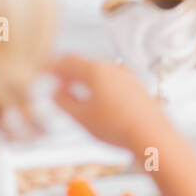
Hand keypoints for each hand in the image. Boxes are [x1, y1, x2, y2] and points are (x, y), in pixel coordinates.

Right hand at [48, 53, 171, 155]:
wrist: (152, 135)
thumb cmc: (116, 127)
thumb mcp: (82, 118)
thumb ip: (64, 103)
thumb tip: (55, 93)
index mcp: (95, 71)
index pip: (68, 60)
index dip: (52, 66)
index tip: (43, 72)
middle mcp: (112, 68)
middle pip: (84, 64)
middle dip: (68, 73)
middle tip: (57, 85)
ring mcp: (126, 76)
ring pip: (99, 72)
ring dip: (83, 80)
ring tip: (75, 95)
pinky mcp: (136, 87)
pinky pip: (112, 80)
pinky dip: (99, 86)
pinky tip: (97, 102)